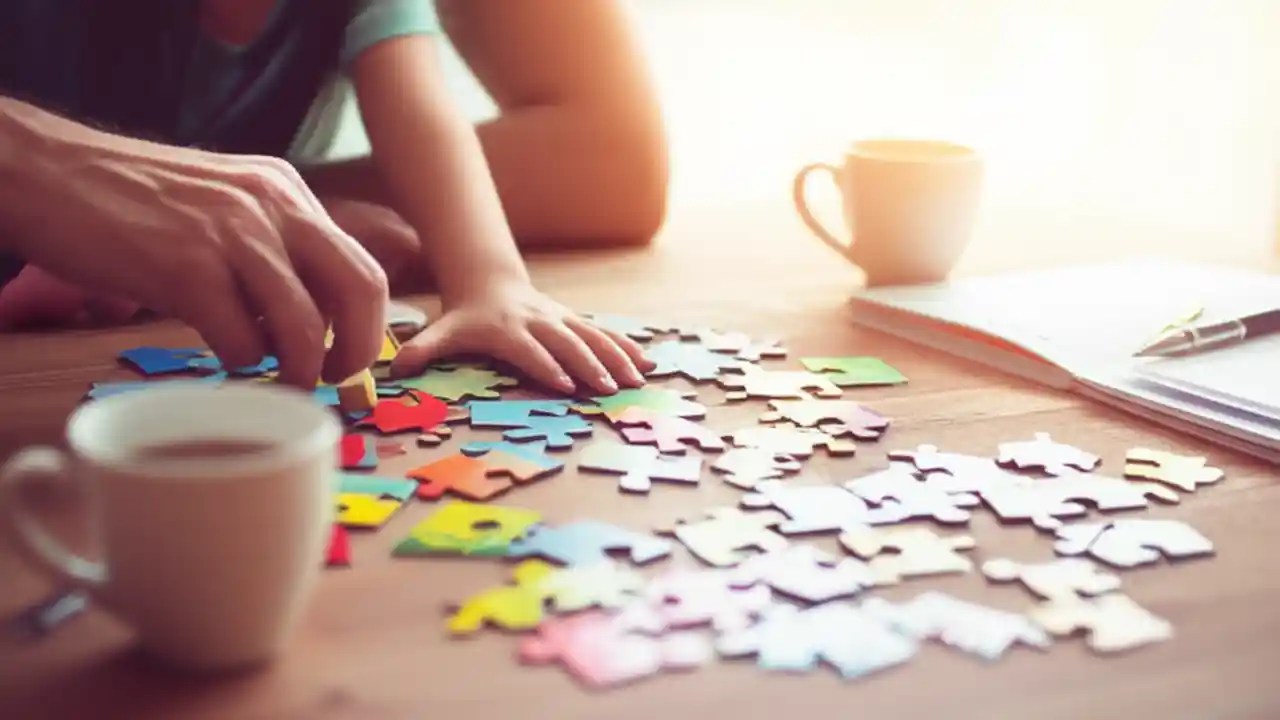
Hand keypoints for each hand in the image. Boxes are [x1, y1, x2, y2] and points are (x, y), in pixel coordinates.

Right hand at [0, 100, 388, 386]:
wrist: (46, 173)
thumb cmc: (131, 201)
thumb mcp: (223, 203)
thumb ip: (271, 246)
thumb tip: (313, 318)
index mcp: (286, 192)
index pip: (362, 267)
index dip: (369, 326)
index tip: (347, 356)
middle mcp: (273, 206)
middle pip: (361, 290)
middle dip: (358, 350)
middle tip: (333, 378)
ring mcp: (232, 235)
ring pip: (307, 326)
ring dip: (298, 370)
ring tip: (277, 380)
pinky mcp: (187, 268)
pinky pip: (242, 341)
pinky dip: (239, 364)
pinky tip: (220, 354)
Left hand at [391, 280, 653, 394]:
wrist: (489, 281)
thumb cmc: (466, 316)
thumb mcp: (442, 330)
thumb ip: (423, 349)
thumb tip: (394, 370)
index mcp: (508, 329)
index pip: (529, 349)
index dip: (546, 365)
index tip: (564, 385)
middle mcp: (539, 321)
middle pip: (567, 343)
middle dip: (588, 365)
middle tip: (606, 389)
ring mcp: (561, 319)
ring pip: (592, 336)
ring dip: (615, 358)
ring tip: (636, 380)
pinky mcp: (575, 320)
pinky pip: (604, 333)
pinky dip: (626, 348)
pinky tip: (647, 364)